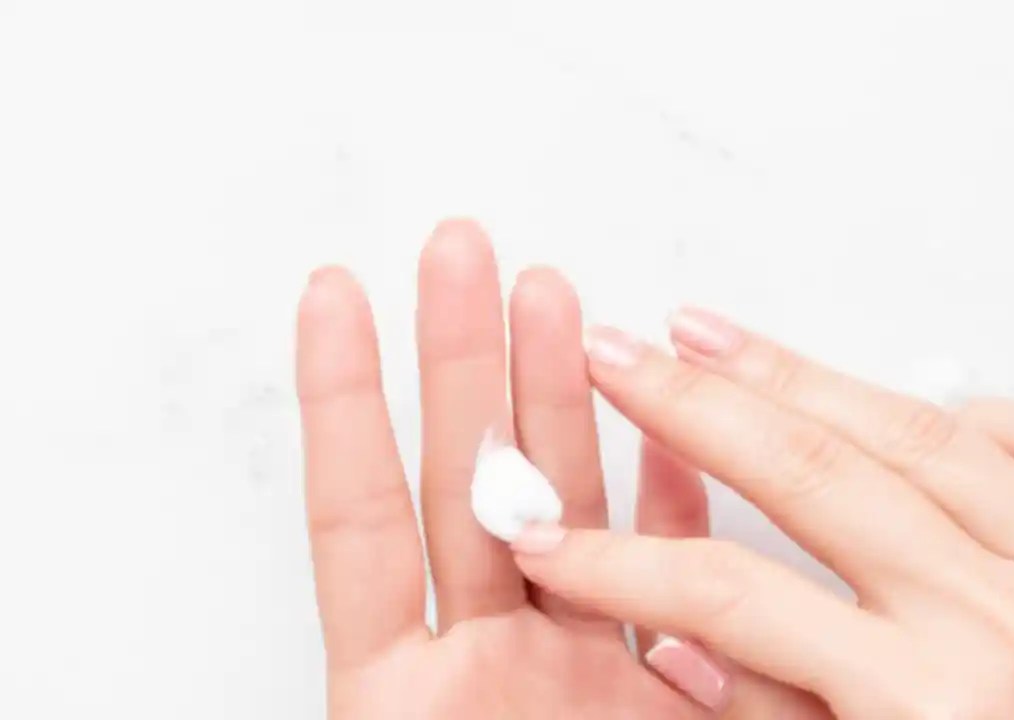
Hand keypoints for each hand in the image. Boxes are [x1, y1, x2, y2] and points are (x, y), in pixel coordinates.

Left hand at [295, 221, 704, 718]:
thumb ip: (403, 711)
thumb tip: (406, 666)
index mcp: (405, 696)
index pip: (362, 518)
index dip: (345, 402)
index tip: (334, 294)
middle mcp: (492, 664)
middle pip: (471, 481)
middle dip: (464, 356)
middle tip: (461, 252)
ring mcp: (578, 670)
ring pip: (574, 505)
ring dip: (567, 395)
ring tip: (553, 296)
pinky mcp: (674, 697)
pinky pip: (676, 573)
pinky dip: (678, 502)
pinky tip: (671, 428)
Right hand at [512, 309, 1013, 717]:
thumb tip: (686, 649)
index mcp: (946, 713)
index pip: (731, 601)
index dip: (621, 561)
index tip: (552, 529)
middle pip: (811, 473)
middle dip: (690, 403)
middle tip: (618, 355)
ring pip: (920, 430)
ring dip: (802, 375)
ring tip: (719, 338)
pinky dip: (977, 413)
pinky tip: (912, 398)